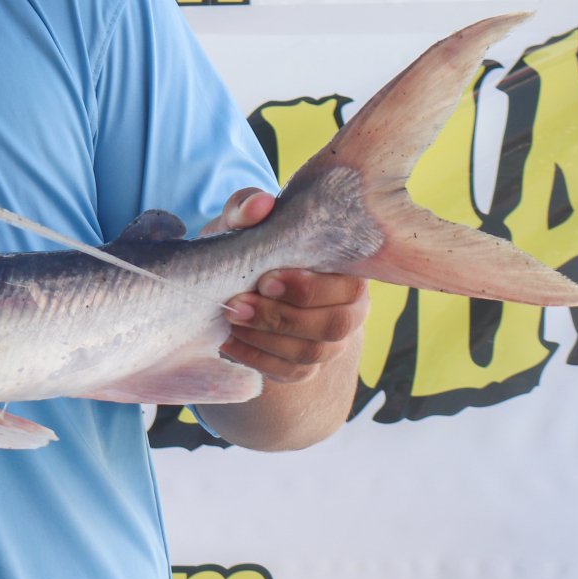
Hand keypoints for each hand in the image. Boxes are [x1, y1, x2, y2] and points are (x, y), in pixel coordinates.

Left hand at [208, 187, 370, 384]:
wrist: (237, 278)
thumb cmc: (249, 243)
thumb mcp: (242, 222)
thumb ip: (247, 208)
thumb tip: (260, 205)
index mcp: (346, 271)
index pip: (348, 287)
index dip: (308, 288)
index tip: (265, 280)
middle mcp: (349, 309)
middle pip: (335, 325)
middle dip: (283, 317)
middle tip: (240, 304)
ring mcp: (330, 342)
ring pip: (313, 353)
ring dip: (266, 338)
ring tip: (231, 319)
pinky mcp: (306, 365)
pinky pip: (291, 373)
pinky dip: (256, 359)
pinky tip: (228, 341)